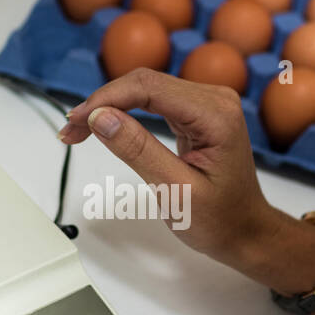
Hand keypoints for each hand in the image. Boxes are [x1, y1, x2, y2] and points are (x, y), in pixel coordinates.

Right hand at [59, 67, 314, 314]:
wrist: (246, 232)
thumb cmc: (219, 220)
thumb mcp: (175, 191)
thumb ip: (138, 151)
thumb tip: (100, 117)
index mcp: (216, 115)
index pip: (149, 87)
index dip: (106, 100)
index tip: (75, 123)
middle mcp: (215, 99)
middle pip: (145, 82)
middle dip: (102, 103)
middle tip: (69, 132)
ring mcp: (207, 104)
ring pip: (146, 89)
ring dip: (109, 106)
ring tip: (77, 132)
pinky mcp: (197, 113)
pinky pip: (154, 101)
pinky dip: (124, 112)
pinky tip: (102, 125)